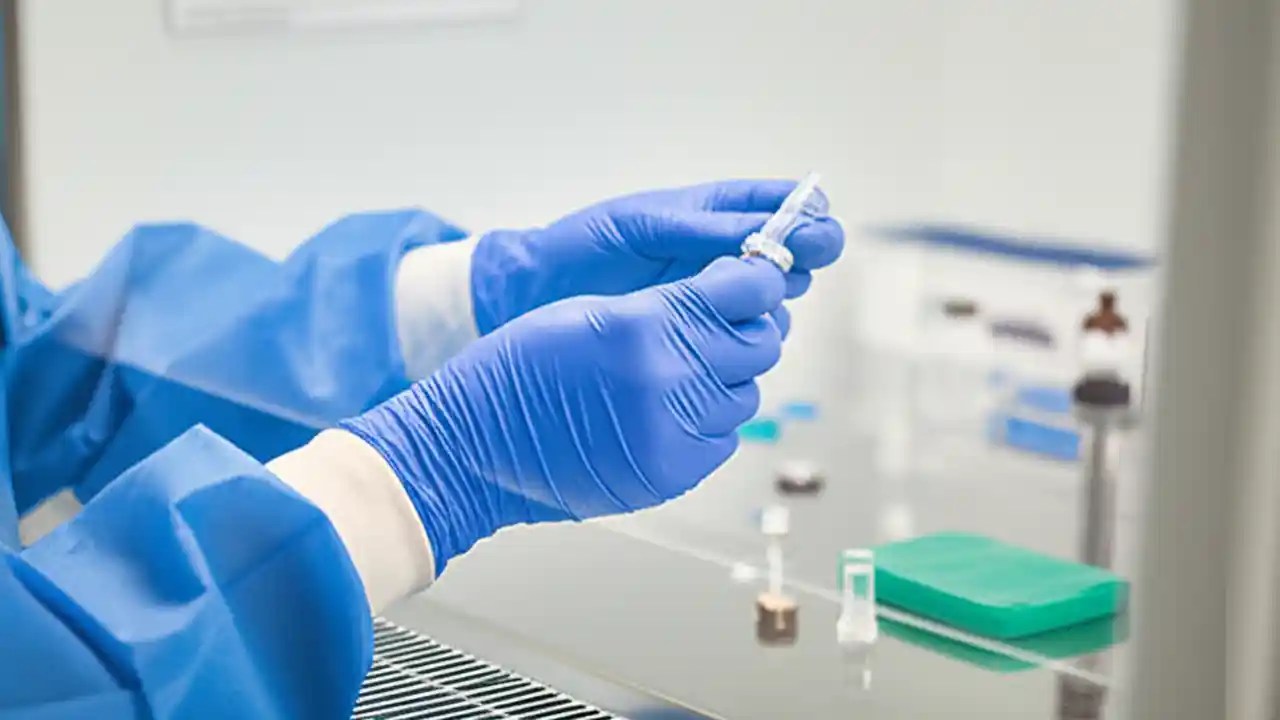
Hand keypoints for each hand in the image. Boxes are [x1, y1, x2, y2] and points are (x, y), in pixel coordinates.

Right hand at [342, 257, 784, 571]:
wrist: (473, 447)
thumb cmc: (518, 368)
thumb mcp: (588, 309)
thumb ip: (667, 302)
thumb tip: (735, 294)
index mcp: (643, 324)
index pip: (744, 290)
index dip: (756, 278)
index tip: (753, 275)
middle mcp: (667, 379)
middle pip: (760, 345)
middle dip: (747, 329)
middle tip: (719, 325)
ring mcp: (673, 432)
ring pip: (746, 394)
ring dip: (726, 379)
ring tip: (682, 372)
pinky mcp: (672, 472)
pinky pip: (723, 437)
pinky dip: (709, 421)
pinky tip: (670, 410)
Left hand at [470, 179, 843, 333]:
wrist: (534, 298)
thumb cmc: (582, 250)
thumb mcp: (643, 227)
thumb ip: (703, 229)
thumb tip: (764, 233)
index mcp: (708, 215)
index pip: (776, 207)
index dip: (806, 216)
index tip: (820, 225)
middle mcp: (718, 258)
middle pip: (787, 259)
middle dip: (802, 260)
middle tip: (801, 266)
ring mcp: (711, 301)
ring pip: (772, 303)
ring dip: (777, 301)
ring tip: (767, 300)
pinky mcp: (698, 341)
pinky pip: (741, 340)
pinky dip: (751, 338)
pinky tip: (744, 336)